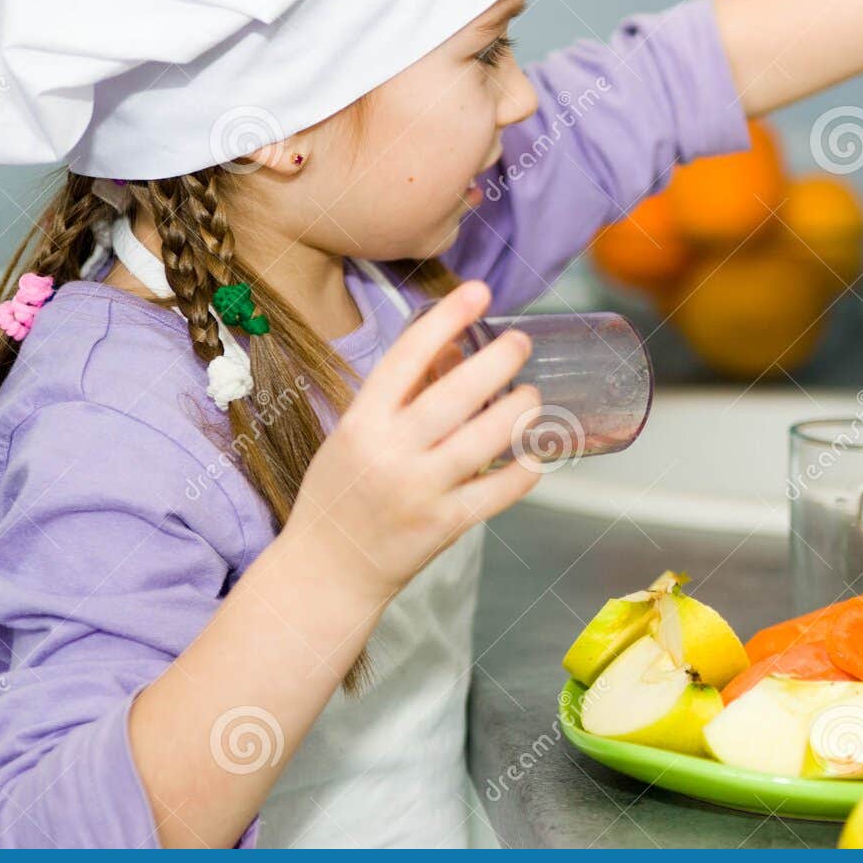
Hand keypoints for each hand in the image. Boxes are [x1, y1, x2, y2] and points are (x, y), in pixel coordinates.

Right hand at [283, 280, 540, 603]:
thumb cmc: (341, 493)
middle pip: (456, 394)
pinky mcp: (444, 525)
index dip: (447, 318)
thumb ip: (401, 395)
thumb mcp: (355, 434)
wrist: (326, 571)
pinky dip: (524, 471)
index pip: (407, 356)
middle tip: (520, 342)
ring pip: (485, 440)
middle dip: (498, 360)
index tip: (479, 291)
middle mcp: (390, 453)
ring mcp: (419, 491)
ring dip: (519, 411)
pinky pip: (497, 492)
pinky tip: (536, 455)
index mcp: (362, 422)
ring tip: (532, 394)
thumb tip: (455, 347)